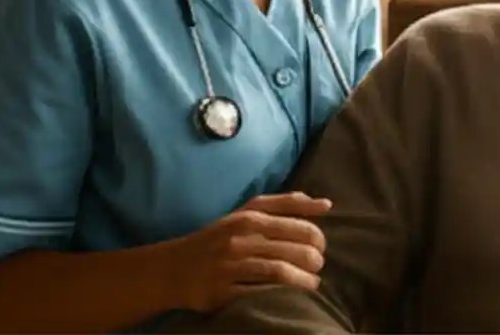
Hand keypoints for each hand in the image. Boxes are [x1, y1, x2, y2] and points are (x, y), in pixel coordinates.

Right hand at [168, 191, 333, 312]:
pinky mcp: (222, 291)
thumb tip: (325, 204)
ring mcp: (230, 265)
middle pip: (293, 249)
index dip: (316, 236)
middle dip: (314, 259)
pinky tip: (292, 296)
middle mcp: (240, 239)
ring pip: (280, 271)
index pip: (296, 224)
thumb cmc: (220, 238)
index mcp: (249, 218)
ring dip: (304, 280)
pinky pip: (260, 292)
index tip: (320, 245)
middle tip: (318, 265)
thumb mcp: (247, 213)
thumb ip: (285, 205)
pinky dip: (281, 294)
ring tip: (312, 283)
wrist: (173, 268)